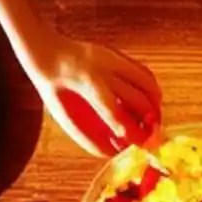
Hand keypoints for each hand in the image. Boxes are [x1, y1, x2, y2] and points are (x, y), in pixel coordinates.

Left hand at [25, 34, 161, 156]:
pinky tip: (151, 102)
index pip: (114, 111)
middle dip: (149, 120)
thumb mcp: (61, 113)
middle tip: (152, 136)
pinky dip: (152, 89)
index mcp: (86, 83)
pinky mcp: (118, 54)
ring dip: (155, 104)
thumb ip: (84, 135)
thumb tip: (107, 152)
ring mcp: (114, 58)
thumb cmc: (51, 85)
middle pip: (137, 97)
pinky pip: (144, 72)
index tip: (141, 144)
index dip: (131, 130)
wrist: (46, 49)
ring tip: (154, 119)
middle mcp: (103, 69)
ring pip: (146, 81)